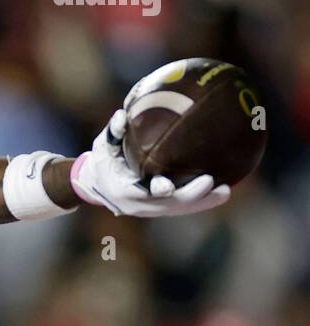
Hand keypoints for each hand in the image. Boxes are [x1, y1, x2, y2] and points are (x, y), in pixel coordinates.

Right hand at [70, 109, 230, 216]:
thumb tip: (122, 115)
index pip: (142, 194)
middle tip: (209, 181)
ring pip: (181, 209)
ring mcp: (152, 210)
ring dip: (203, 202)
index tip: (169, 185)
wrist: (99, 185)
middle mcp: (139, 206)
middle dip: (190, 196)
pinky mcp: (162, 209)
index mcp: (123, 191)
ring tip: (225, 191)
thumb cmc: (102, 162)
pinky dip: (202, 201)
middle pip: (169, 205)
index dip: (156, 191)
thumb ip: (114, 133)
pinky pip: (184, 207)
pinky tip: (223, 191)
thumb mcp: (103, 147)